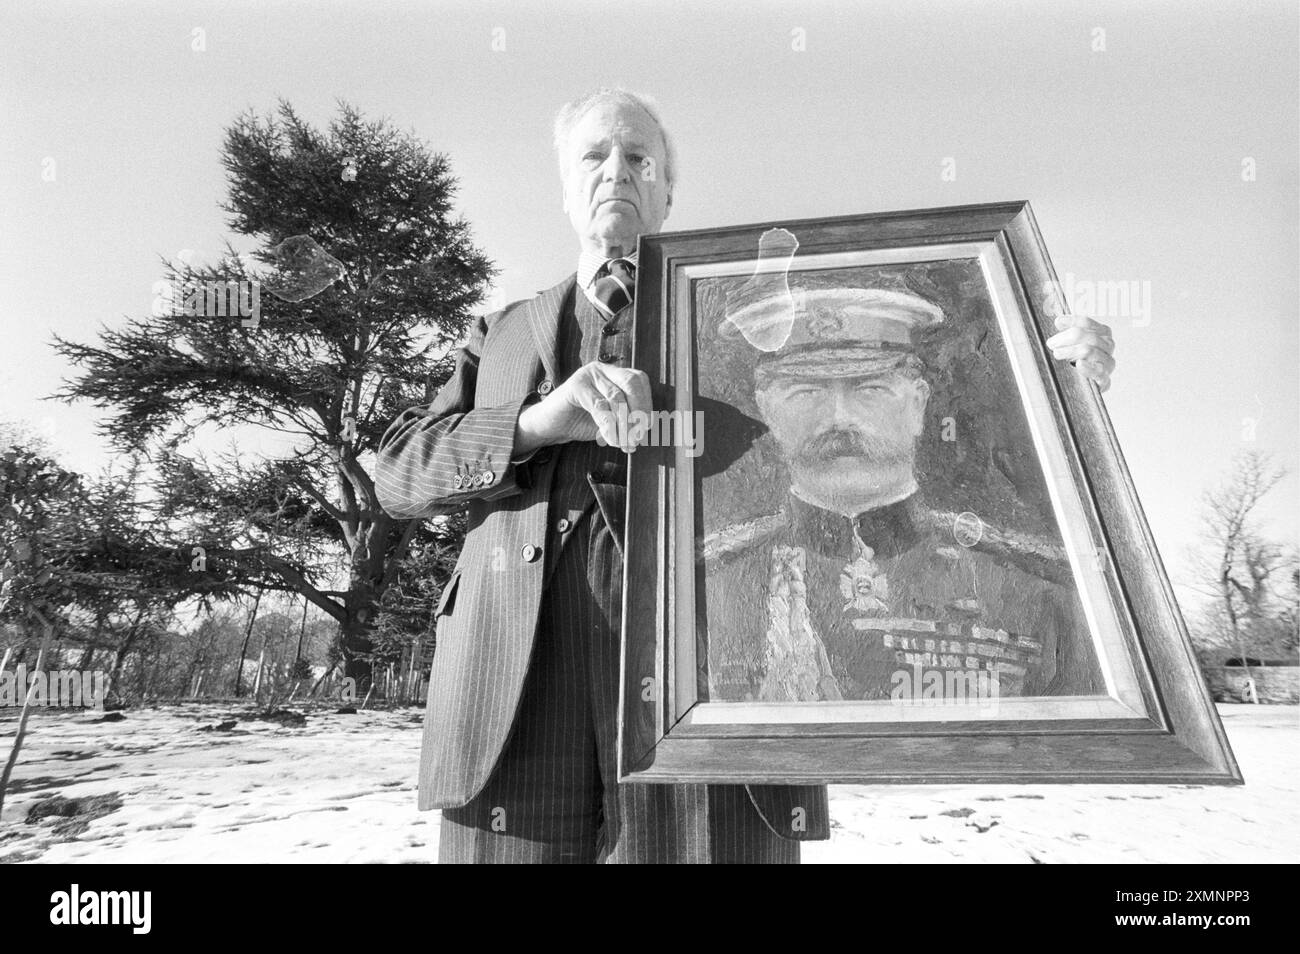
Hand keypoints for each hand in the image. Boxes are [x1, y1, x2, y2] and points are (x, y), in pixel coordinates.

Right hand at [515, 361, 651, 453]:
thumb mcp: (612, 421)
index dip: (646, 404)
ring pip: (617, 398)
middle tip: (637, 436)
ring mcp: (588, 375)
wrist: (550, 427)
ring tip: (623, 443)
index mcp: (614, 373)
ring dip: (624, 425)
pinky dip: (609, 427)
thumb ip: (628, 420)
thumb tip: (644, 433)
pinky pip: (600, 407)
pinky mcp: (576, 386)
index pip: (640, 381)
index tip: (646, 428)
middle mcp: (603, 369)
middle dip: (639, 411)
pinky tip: (609, 439)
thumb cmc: (581, 422)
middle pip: (632, 383)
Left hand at [1046, 313, 1115, 391]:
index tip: (1058, 322)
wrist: (1083, 387)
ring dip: (1070, 351)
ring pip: (1090, 351)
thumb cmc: (1077, 361)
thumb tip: (1060, 321)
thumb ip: (1067, 332)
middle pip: (1089, 336)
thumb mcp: (1072, 344)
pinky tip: (1079, 365)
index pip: (1088, 323)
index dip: (1072, 321)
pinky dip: (1088, 368)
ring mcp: (1108, 363)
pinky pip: (1099, 372)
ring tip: (1057, 354)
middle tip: (1052, 344)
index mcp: (1102, 333)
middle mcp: (1108, 346)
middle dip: (1067, 338)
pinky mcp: (1105, 380)